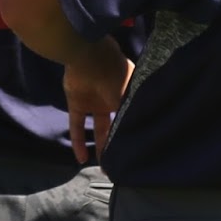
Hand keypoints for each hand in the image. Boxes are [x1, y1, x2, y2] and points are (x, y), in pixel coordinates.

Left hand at [63, 37, 131, 164]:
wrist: (88, 56)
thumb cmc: (114, 74)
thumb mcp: (128, 97)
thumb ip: (133, 114)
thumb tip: (144, 136)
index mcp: (128, 92)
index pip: (132, 115)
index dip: (135, 131)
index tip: (139, 149)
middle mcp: (112, 98)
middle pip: (116, 124)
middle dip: (118, 142)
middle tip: (122, 162)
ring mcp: (94, 100)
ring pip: (98, 127)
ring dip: (100, 145)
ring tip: (104, 165)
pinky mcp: (76, 103)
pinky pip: (77, 125)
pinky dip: (78, 141)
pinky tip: (80, 158)